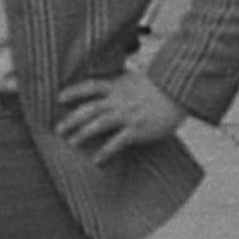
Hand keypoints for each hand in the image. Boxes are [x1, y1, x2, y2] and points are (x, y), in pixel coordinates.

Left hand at [54, 62, 184, 159]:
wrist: (180, 93)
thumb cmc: (161, 86)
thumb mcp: (138, 77)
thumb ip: (124, 79)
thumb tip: (118, 77)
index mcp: (118, 85)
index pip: (90, 86)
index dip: (73, 92)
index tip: (59, 98)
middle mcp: (119, 99)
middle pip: (89, 108)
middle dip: (72, 119)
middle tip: (58, 129)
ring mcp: (127, 115)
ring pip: (98, 124)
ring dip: (82, 133)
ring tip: (71, 142)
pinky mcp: (137, 129)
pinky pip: (117, 142)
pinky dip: (105, 152)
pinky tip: (96, 161)